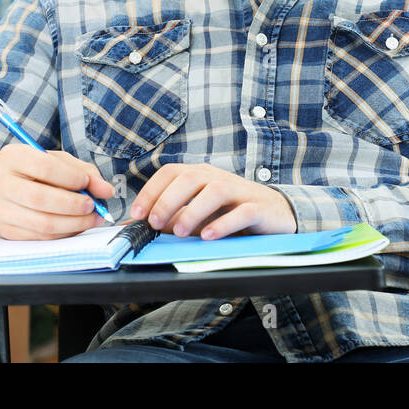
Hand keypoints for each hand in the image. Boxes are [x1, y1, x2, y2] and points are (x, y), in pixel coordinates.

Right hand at [0, 143, 113, 239]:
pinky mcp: (4, 231)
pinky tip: (75, 226)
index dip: (72, 178)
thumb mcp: (54, 161)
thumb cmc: (29, 171)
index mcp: (13, 158)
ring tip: (91, 218)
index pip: (45, 168)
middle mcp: (0, 183)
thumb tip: (107, 191)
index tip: (88, 183)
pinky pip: (39, 237)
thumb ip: (82, 172)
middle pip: (42, 199)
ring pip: (42, 223)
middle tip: (93, 206)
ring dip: (74, 224)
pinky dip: (63, 234)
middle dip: (74, 205)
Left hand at [129, 163, 296, 239]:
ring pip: (215, 191)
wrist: (276, 213)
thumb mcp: (197, 214)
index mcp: (201, 175)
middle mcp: (218, 178)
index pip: (171, 172)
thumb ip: (168, 219)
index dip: (151, 190)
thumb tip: (131, 227)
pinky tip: (209, 236)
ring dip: (194, 211)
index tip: (137, 214)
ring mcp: (240, 192)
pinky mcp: (259, 209)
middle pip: (190, 178)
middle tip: (155, 223)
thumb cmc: (231, 212)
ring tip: (181, 232)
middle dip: (168, 200)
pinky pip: (242, 212)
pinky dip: (224, 224)